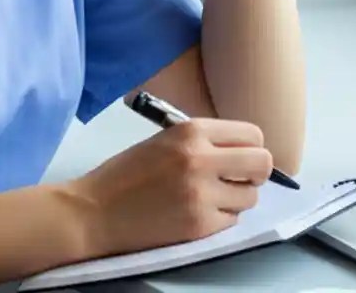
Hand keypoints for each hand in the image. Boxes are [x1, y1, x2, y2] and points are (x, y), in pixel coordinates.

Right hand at [67, 119, 273, 256]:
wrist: (93, 211)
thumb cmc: (126, 173)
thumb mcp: (165, 140)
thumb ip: (203, 141)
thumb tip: (243, 151)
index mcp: (192, 131)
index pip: (253, 135)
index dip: (251, 148)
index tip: (242, 158)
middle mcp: (201, 159)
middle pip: (263, 163)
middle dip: (256, 173)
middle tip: (240, 179)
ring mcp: (201, 194)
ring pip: (251, 196)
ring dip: (236, 198)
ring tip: (210, 198)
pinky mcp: (198, 225)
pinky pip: (232, 220)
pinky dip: (219, 218)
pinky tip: (196, 213)